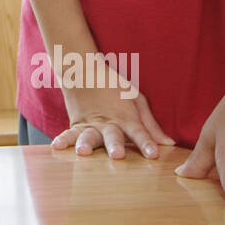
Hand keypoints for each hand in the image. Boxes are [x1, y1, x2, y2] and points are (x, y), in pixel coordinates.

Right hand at [51, 54, 173, 158]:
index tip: (154, 154)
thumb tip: (168, 143)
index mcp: (125, 117)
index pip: (138, 132)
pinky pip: (68, 133)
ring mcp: (90, 124)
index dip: (146, 143)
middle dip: (115, 145)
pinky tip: (56, 148)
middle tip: (117, 154)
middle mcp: (107, 122)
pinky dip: (62, 140)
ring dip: (86, 144)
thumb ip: (150, 124)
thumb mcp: (136, 98)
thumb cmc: (113, 85)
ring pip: (88, 135)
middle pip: (112, 135)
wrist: (83, 69)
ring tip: (82, 152)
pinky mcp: (76, 124)